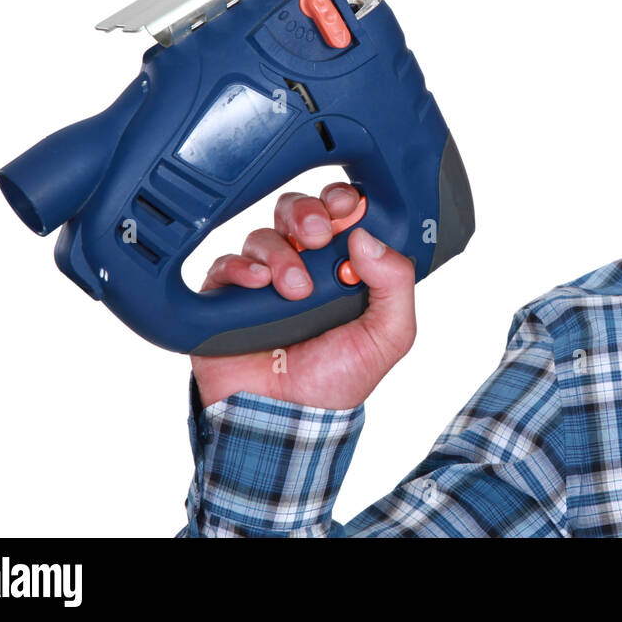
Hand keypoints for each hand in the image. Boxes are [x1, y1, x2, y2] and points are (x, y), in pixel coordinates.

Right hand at [189, 182, 415, 409]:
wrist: (284, 420)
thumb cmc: (335, 381)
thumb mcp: (387, 336)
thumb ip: (395, 285)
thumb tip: (367, 239)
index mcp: (343, 270)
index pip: (341, 216)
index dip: (343, 201)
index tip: (347, 206)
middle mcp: (303, 267)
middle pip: (299, 211)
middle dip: (308, 212)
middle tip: (317, 235)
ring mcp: (264, 280)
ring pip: (265, 234)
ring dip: (282, 253)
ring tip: (295, 289)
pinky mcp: (226, 296)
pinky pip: (227, 262)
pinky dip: (242, 267)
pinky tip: (258, 284)